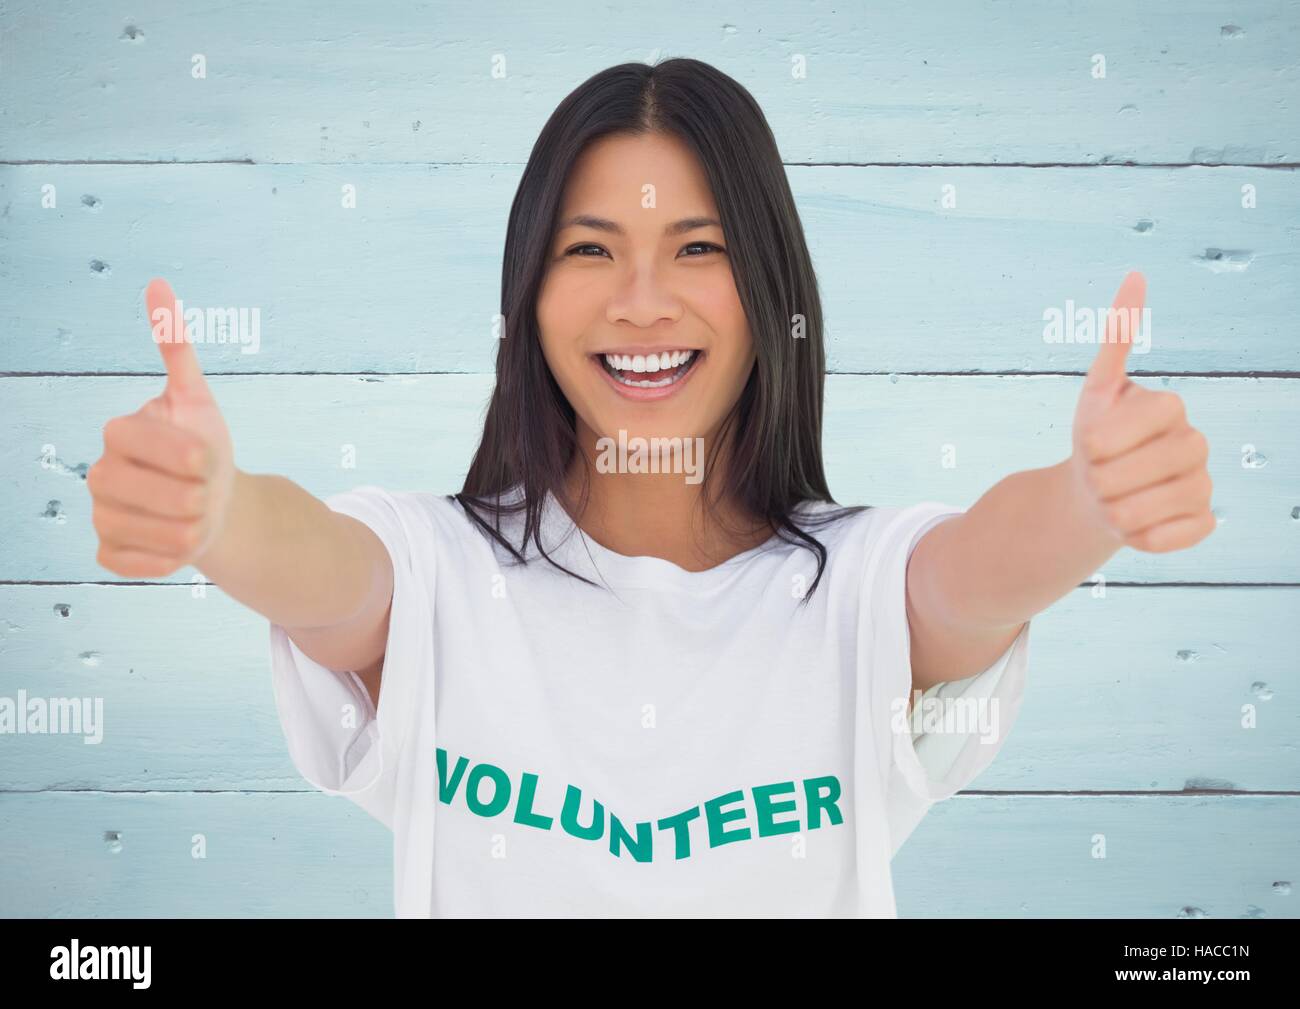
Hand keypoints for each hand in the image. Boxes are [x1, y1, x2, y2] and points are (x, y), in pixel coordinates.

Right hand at [88, 278, 236, 576]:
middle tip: (208, 492)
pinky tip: (183, 541)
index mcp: (119, 433)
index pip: (134, 441)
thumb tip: (157, 282)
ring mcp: (100, 515)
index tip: (207, 458)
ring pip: (143, 531)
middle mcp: (99, 473)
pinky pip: (138, 564)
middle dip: (190, 495)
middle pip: (134, 491)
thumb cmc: (205, 449)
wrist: (216, 504)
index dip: (178, 453)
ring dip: (189, 529)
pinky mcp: (108, 553)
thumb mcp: (199, 399)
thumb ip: (176, 347)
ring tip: (201, 515)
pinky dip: (170, 559)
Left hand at [1069, 271, 1215, 551]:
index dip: (1103, 440)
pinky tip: (1134, 524)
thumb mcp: (1095, 392)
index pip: (1141, 423)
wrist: (1092, 495)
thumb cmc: (1095, 441)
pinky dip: (1141, 537)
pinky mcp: (1203, 522)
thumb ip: (1117, 338)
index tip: (1090, 444)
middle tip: (1097, 476)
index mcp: (1172, 408)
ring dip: (1114, 510)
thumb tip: (1137, 273)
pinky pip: (1170, 538)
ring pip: (1147, 509)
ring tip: (1110, 500)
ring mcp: (1203, 483)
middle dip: (1101, 478)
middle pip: (1138, 471)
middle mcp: (1196, 443)